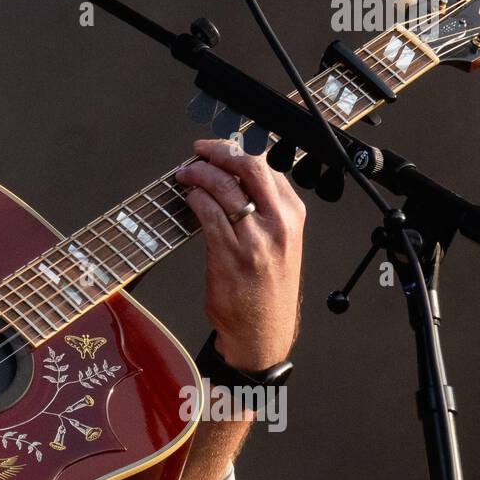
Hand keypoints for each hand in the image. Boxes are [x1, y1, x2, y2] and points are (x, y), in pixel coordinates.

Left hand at [174, 138, 305, 371]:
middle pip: (248, 166)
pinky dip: (194, 198)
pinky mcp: (230, 253)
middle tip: (199, 151)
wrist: (263, 331)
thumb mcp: (282, 241)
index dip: (237, 149)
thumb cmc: (267, 287)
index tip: (217, 147)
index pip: (268, 166)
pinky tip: (188, 197)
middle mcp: (278, 223)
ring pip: (223, 186)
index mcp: (293, 215)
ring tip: (186, 174)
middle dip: (218, 151)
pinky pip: (208, 212)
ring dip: (198, 173)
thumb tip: (233, 175)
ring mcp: (255, 239)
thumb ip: (265, 208)